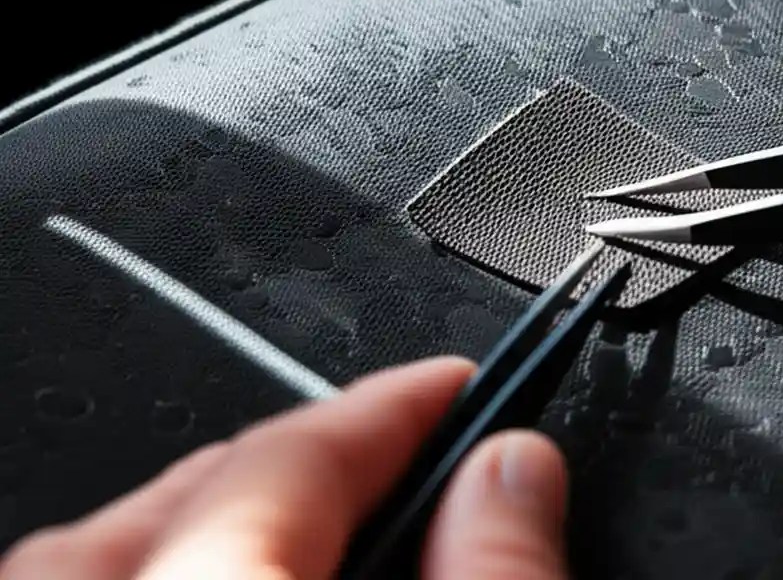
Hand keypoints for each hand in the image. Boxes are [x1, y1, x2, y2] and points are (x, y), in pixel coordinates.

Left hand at [0, 358, 568, 579]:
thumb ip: (493, 579)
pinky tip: (228, 578)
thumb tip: (514, 473)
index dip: (394, 408)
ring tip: (320, 516)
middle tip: (405, 446)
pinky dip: (168, 567)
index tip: (457, 387)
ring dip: (222, 515)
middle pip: (182, 495)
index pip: (292, 463)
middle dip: (304, 454)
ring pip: (101, 552)